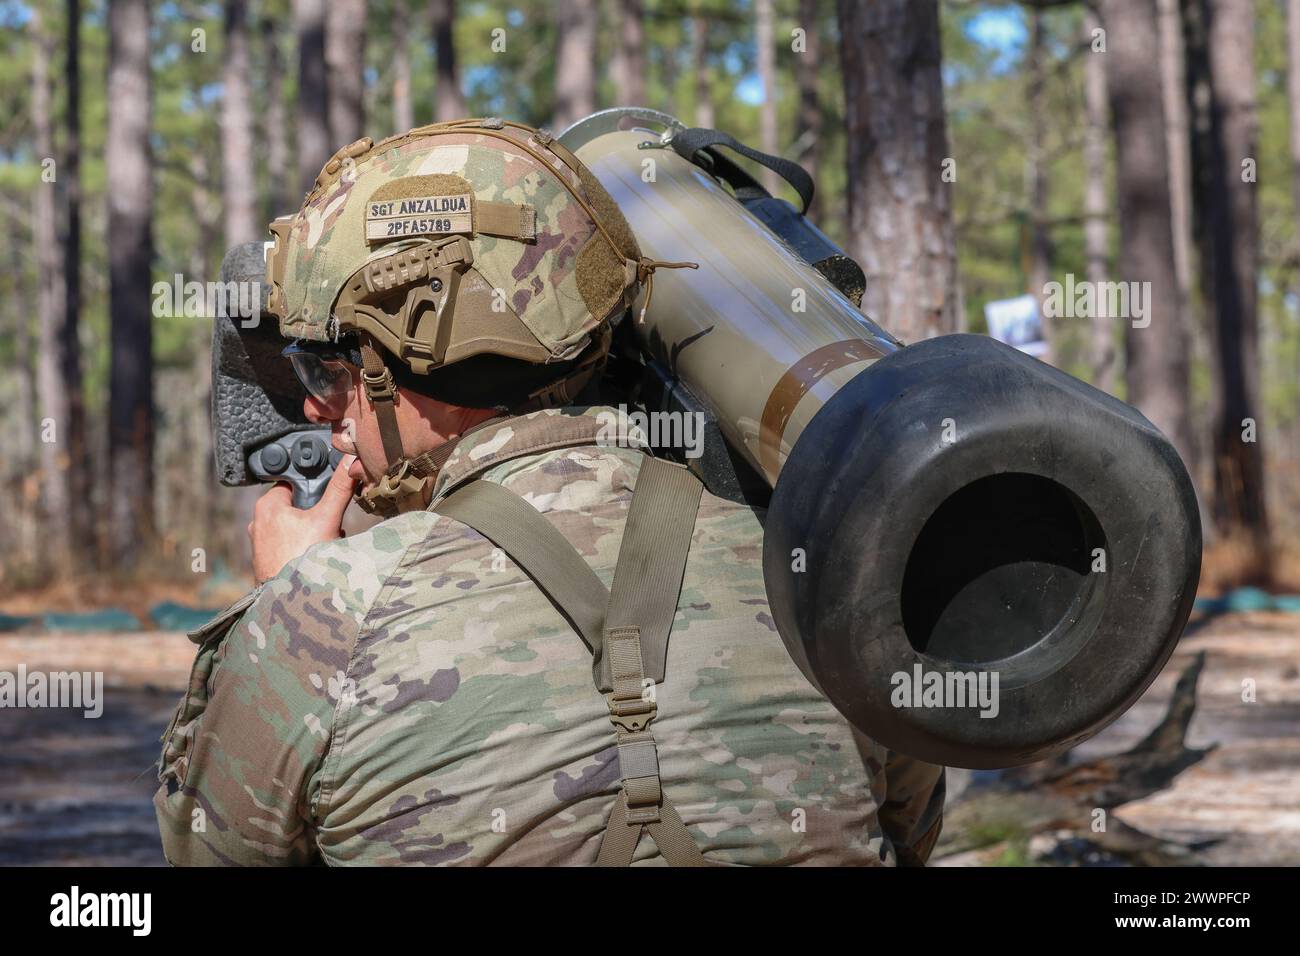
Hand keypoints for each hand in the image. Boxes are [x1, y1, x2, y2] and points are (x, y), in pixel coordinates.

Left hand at [248, 454, 357, 583]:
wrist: (289, 601)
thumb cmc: (301, 559)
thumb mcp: (326, 518)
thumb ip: (339, 489)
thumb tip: (350, 461)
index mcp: (267, 505)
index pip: (294, 484)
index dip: (314, 489)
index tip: (328, 498)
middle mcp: (258, 522)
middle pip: (296, 507)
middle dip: (316, 515)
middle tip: (330, 525)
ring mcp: (259, 543)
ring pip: (294, 528)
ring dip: (312, 533)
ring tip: (324, 544)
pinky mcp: (264, 561)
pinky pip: (288, 546)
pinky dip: (302, 548)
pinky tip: (315, 558)